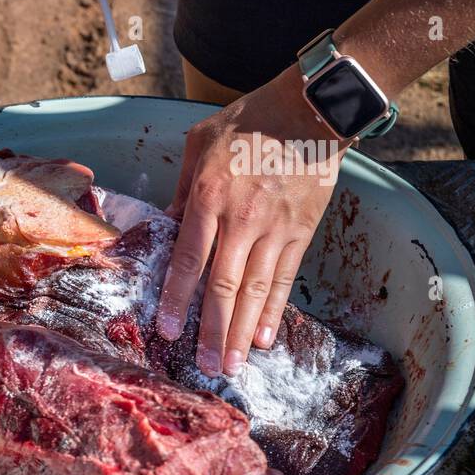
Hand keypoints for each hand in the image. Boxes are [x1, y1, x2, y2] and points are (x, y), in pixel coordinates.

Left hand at [156, 66, 346, 376]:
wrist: (310, 110)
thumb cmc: (249, 122)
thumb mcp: (201, 144)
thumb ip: (180, 189)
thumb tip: (165, 226)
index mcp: (208, 197)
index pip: (188, 259)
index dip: (176, 298)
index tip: (168, 330)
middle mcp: (240, 219)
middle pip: (222, 285)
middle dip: (212, 330)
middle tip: (204, 365)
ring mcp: (274, 228)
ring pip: (254, 290)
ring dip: (242, 331)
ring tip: (232, 364)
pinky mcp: (301, 231)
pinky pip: (285, 278)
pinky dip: (274, 310)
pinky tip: (265, 338)